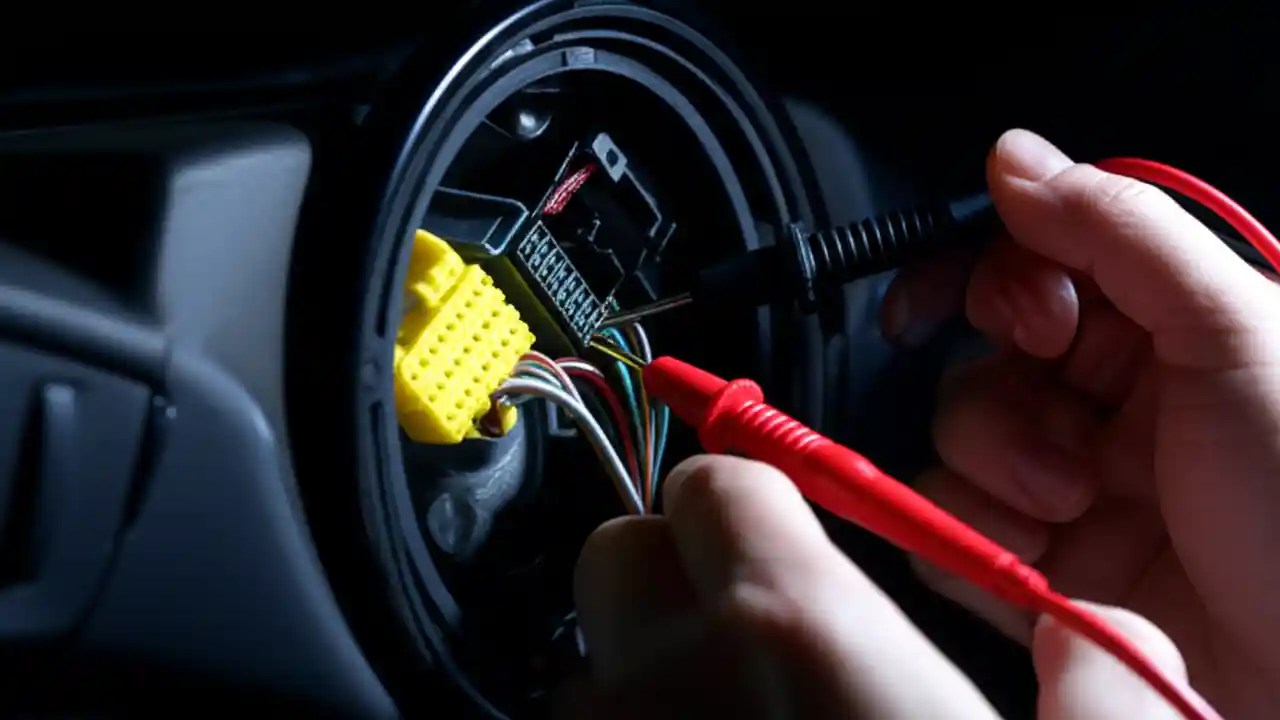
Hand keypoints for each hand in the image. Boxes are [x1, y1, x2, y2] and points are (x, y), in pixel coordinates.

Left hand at [567, 456, 1191, 718]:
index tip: (780, 535)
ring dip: (650, 683)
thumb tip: (1097, 636)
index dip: (753, 500)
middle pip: (622, 552)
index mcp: (791, 627)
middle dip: (676, 572)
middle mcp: (668, 678)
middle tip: (745, 633)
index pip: (716, 480)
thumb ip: (1095, 688)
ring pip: (597, 666)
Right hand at [880, 129, 1279, 717]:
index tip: (1007, 309)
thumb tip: (1016, 156)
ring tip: (1074, 502)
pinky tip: (1041, 553)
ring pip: (952, 430)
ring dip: (999, 462)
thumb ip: (1120, 229)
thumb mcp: (1238, 336)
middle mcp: (1107, 401)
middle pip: (980, 348)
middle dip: (1009, 383)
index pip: (1039, 261)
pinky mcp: (1026, 559)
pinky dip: (969, 531)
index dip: (1001, 273)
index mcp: (1165, 330)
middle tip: (1059, 402)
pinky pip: (940, 519)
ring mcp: (1061, 482)